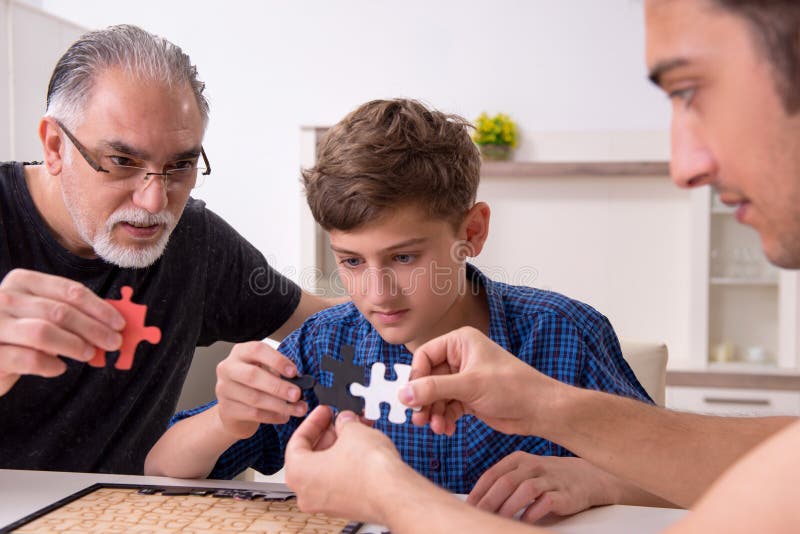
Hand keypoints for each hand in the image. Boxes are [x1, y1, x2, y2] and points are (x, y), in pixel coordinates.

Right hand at [0, 269, 124, 395]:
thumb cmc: (19, 333)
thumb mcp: (41, 314)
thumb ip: (70, 313)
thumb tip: (112, 324)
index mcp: (22, 281)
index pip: (70, 291)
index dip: (99, 308)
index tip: (120, 324)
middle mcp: (4, 298)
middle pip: (60, 312)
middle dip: (93, 328)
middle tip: (114, 343)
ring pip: (43, 332)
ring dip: (74, 345)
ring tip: (89, 354)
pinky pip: (28, 359)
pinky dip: (50, 364)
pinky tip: (59, 368)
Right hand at [214, 341, 306, 437]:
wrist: (234, 409)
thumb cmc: (254, 384)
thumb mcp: (265, 371)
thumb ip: (279, 372)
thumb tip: (300, 381)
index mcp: (241, 352)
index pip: (257, 350)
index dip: (277, 360)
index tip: (294, 372)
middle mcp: (228, 368)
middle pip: (253, 375)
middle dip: (278, 386)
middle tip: (297, 394)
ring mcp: (224, 389)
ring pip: (255, 398)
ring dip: (280, 405)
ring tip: (298, 409)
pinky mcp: (226, 409)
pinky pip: (253, 414)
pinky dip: (273, 416)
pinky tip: (284, 416)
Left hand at [285, 406, 405, 524]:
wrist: (394, 493)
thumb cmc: (369, 468)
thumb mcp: (352, 430)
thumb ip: (343, 422)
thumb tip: (345, 420)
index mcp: (299, 474)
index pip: (297, 441)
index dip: (313, 421)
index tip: (324, 412)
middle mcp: (308, 493)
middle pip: (312, 456)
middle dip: (330, 433)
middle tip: (341, 419)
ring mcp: (327, 503)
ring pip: (328, 468)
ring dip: (342, 446)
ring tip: (358, 429)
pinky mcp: (347, 507)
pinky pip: (341, 480)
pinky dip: (349, 462)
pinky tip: (364, 447)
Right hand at [401, 326, 563, 435]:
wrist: (540, 410)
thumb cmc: (512, 387)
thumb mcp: (469, 385)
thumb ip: (434, 389)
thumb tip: (403, 394)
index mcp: (460, 342)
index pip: (424, 356)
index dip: (416, 377)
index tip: (411, 398)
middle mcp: (460, 357)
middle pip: (427, 378)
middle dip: (424, 400)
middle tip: (419, 419)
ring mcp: (464, 378)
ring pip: (436, 395)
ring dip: (434, 413)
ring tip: (437, 428)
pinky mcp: (468, 397)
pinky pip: (447, 407)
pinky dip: (444, 419)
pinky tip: (447, 429)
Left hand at [469, 451, 620, 522]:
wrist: (586, 477)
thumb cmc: (547, 478)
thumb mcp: (525, 472)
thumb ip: (504, 482)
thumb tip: (477, 502)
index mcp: (518, 459)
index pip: (492, 474)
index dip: (478, 492)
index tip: (467, 508)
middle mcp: (533, 465)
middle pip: (505, 482)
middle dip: (488, 502)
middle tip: (478, 517)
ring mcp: (549, 478)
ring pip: (523, 491)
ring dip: (508, 508)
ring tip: (497, 521)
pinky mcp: (564, 493)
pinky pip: (545, 502)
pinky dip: (532, 512)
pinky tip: (523, 521)